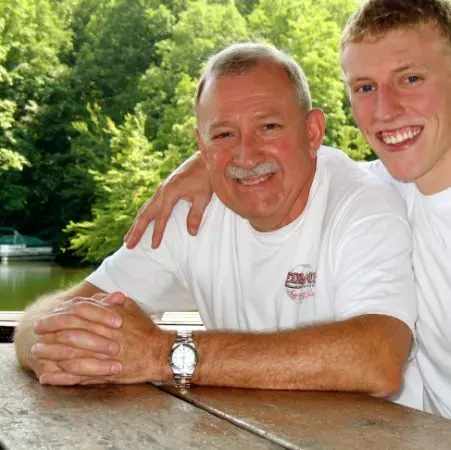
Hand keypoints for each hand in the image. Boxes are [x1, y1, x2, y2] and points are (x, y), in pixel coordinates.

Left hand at [35, 296, 174, 384]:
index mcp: (107, 320)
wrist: (159, 352)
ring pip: (69, 355)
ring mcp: (102, 356)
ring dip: (50, 353)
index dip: (59, 316)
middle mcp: (103, 337)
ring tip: (37, 352)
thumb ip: (110, 302)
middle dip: (50, 333)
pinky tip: (48, 378)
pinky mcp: (104, 373)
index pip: (77, 315)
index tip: (47, 317)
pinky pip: (78, 376)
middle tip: (37, 332)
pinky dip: (60, 378)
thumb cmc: (145, 329)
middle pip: (69, 333)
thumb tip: (93, 298)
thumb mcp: (131, 308)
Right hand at [124, 153, 212, 248]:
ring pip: (144, 209)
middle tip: (128, 245)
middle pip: (145, 214)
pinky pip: (149, 205)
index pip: (162, 216)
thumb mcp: (203, 197)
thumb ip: (196, 215)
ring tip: (127, 238)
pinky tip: (140, 223)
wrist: (204, 160)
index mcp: (170, 192)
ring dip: (136, 225)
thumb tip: (192, 233)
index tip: (154, 246)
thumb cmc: (205, 178)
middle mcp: (161, 191)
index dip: (157, 232)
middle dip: (136, 230)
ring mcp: (161, 189)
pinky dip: (143, 216)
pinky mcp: (163, 189)